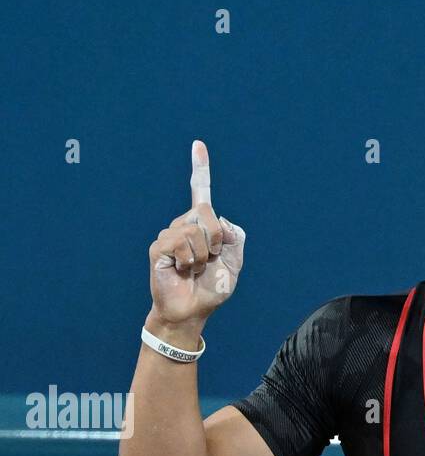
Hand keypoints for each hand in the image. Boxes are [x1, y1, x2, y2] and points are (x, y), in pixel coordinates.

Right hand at [148, 140, 245, 325]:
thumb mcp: (235, 264)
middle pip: (207, 213)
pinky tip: (182, 270)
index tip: (198, 145)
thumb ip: (236, 238)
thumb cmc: (211, 288)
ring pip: (195, 231)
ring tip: (194, 269)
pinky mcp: (158, 247)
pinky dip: (189, 261)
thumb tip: (219, 220)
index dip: (200, 168)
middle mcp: (184, 224)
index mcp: (203, 225)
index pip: (200, 192)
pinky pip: (180, 243)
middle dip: (217, 241)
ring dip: (203, 256)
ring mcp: (169, 234)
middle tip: (209, 261)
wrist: (193, 310)